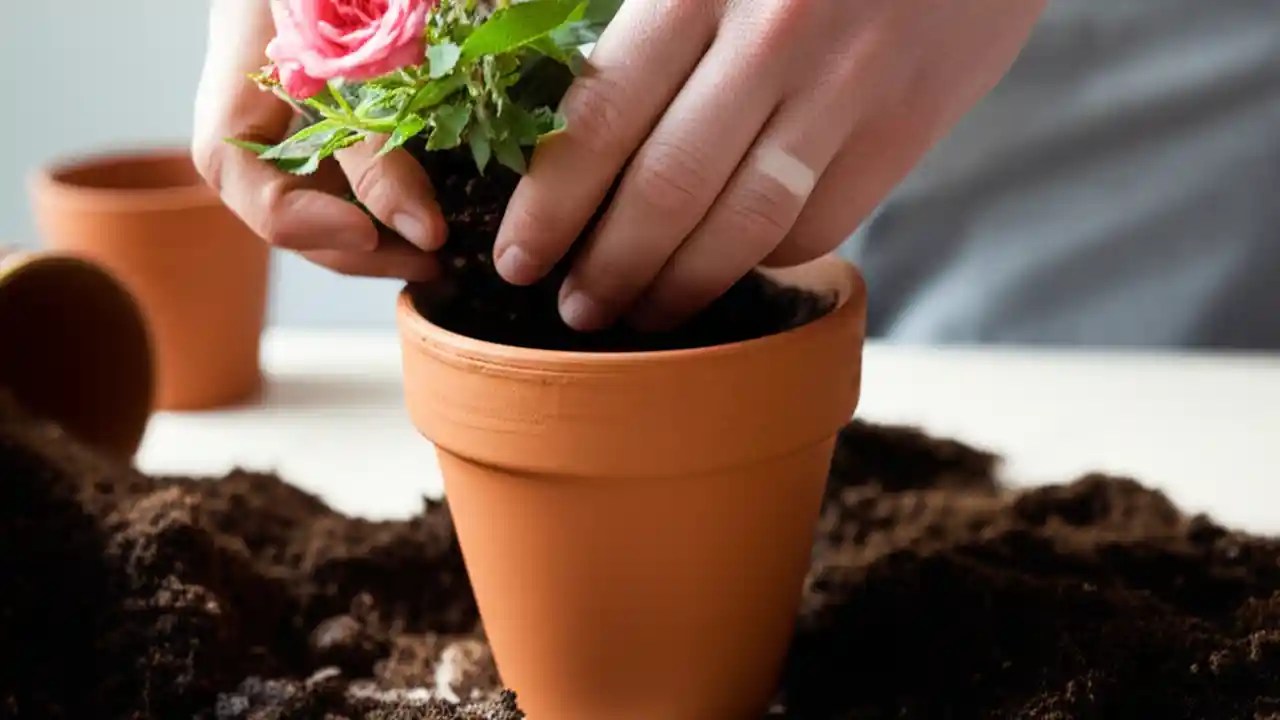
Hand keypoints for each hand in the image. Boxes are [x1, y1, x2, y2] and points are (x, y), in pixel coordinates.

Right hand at [191, 0, 445, 279]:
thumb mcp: (388, 7)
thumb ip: (389, 72)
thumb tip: (424, 175)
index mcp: (253, 47)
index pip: (229, 159)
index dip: (288, 213)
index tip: (368, 229)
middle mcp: (270, 87)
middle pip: (283, 197)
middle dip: (356, 244)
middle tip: (432, 254)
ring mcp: (308, 105)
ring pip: (321, 201)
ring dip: (379, 243)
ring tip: (441, 255)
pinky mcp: (357, 113)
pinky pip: (361, 180)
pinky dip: (397, 212)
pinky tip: (441, 226)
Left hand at [495, 0, 1046, 330]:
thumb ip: (650, 18)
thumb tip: (568, 124)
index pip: (603, 116)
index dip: (552, 203)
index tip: (518, 258)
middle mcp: (772, 37)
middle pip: (667, 188)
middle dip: (608, 266)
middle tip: (573, 308)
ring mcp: (846, 87)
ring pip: (743, 224)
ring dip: (678, 286)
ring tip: (638, 314)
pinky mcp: (903, 127)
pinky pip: (816, 223)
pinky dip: (762, 258)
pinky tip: (727, 267)